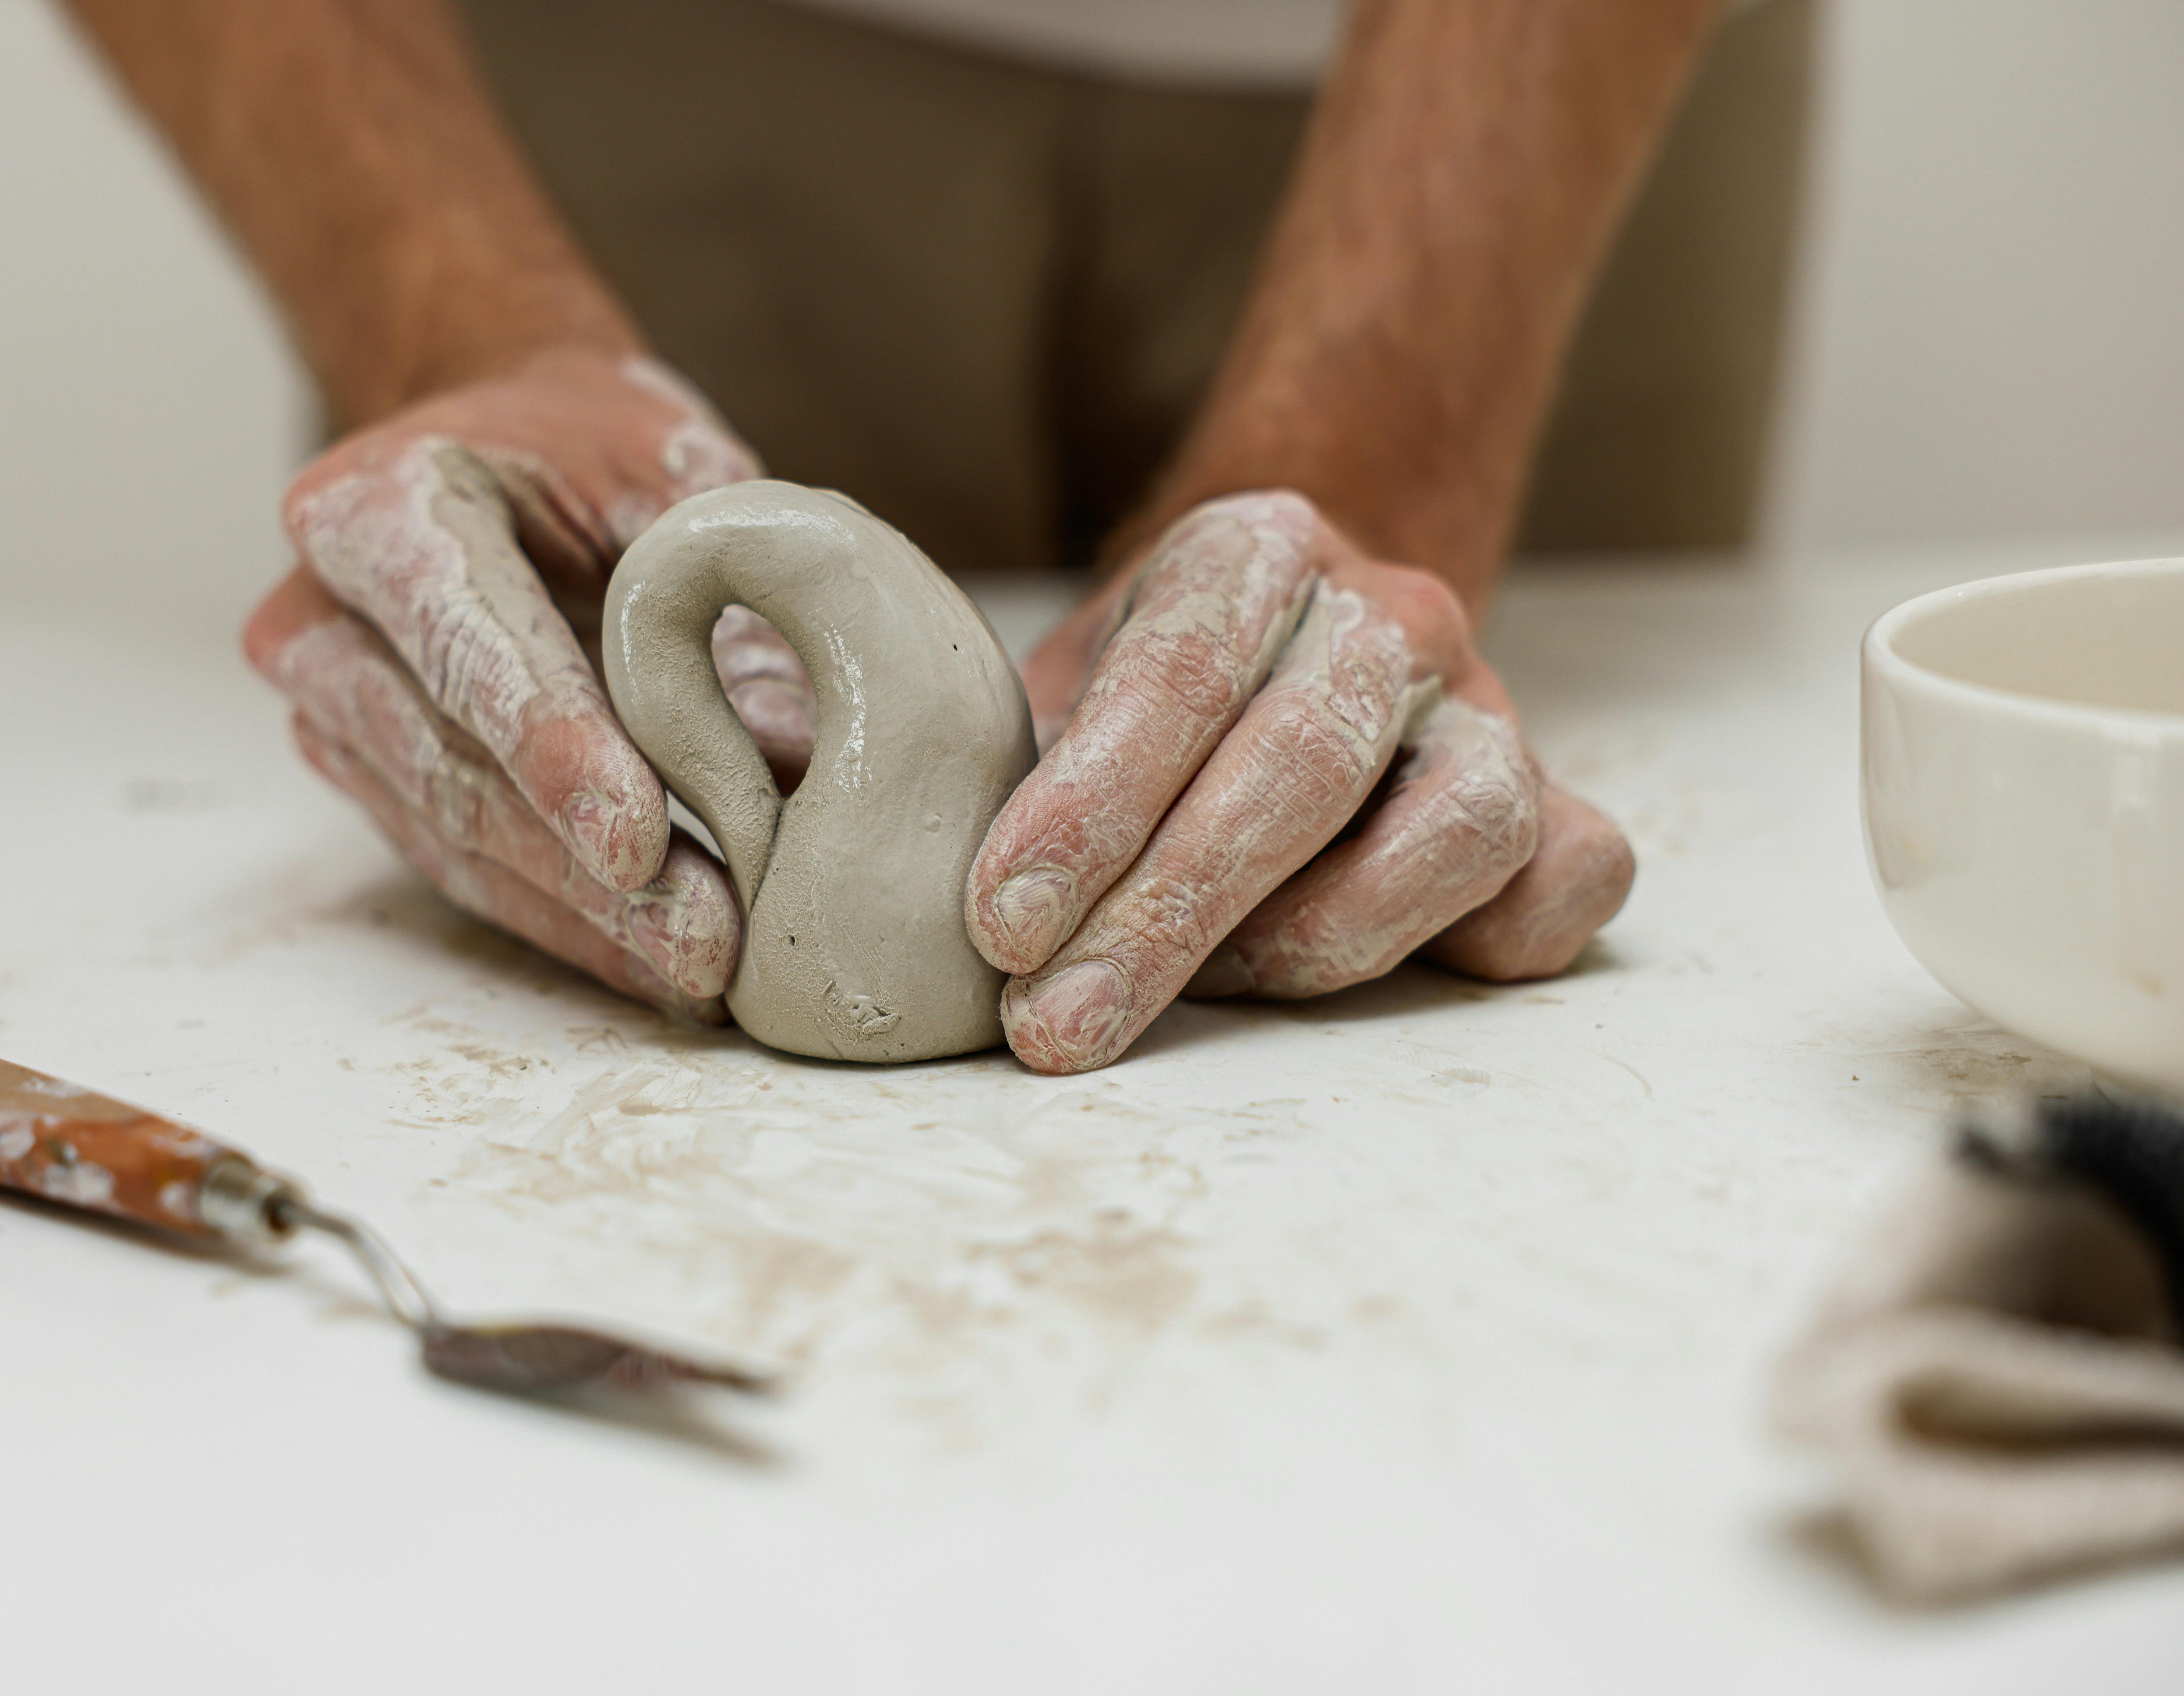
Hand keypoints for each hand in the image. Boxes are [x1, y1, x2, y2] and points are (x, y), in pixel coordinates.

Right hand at [244, 347, 816, 1018]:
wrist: (502, 449)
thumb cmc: (592, 450)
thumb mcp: (666, 468)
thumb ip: (720, 589)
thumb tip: (793, 745)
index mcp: (379, 505)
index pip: (462, 638)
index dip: (550, 745)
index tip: (636, 841)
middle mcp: (325, 617)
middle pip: (455, 767)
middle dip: (584, 873)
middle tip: (706, 939)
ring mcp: (337, 711)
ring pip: (458, 840)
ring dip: (586, 921)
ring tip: (704, 968)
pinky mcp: (374, 782)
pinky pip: (469, 872)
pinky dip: (570, 924)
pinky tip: (658, 963)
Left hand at [967, 490, 1633, 1073]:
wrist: (1284, 646)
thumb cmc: (1141, 705)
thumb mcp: (1049, 686)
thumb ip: (968, 745)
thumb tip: (832, 811)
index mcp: (1251, 550)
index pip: (1178, 670)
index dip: (1089, 806)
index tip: (1000, 924)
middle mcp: (1387, 614)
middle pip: (1297, 765)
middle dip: (1164, 915)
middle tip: (1054, 1024)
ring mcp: (1490, 706)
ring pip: (1454, 829)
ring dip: (1309, 942)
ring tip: (1197, 997)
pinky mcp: (1554, 804)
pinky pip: (1565, 884)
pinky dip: (1475, 946)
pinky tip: (1347, 977)